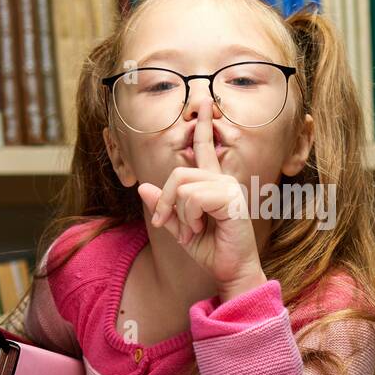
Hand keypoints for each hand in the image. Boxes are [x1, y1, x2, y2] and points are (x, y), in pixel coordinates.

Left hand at [137, 107, 266, 299]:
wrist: (231, 271)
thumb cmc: (212, 251)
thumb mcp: (180, 229)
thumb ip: (165, 208)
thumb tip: (143, 187)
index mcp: (213, 184)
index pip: (205, 148)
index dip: (204, 124)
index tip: (204, 103)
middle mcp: (222, 181)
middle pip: (178, 174)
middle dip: (165, 202)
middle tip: (170, 226)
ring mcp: (228, 188)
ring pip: (182, 186)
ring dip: (179, 215)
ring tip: (192, 232)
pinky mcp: (230, 200)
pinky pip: (192, 198)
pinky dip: (188, 218)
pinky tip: (199, 230)